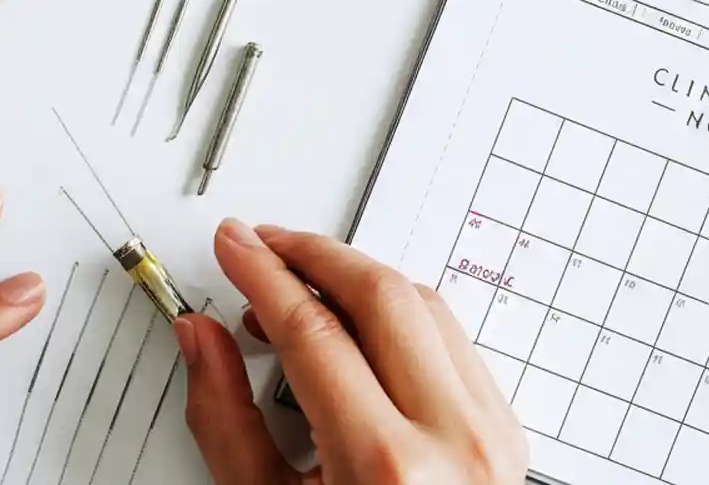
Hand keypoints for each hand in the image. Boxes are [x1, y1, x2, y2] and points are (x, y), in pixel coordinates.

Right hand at [176, 220, 526, 484]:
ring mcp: (492, 434)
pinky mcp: (507, 431)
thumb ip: (226, 419)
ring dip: (356, 277)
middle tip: (262, 244)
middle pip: (379, 295)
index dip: (262, 275)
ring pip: (423, 304)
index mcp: (387, 468)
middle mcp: (455, 441)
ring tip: (298, 286)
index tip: (233, 246)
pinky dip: (397, 314)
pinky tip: (354, 322)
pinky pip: (450, 338)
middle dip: (312, 253)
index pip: (312, 331)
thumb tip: (201, 337)